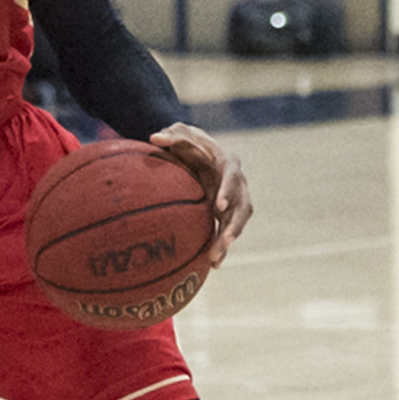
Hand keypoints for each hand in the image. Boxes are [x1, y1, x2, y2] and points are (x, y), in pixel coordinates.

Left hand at [150, 124, 250, 267]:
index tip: (219, 207)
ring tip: (216, 259)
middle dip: (235, 224)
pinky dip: (221, 247)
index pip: (233, 177)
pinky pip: (226, 231)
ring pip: (236, 224)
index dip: (229, 192)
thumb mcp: (179, 134)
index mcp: (228, 163)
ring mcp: (234, 200)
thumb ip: (170, 135)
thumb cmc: (187, 142)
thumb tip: (155, 138)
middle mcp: (236, 184)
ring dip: (228, 240)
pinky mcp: (226, 214)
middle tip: (226, 239)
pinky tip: (212, 265)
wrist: (194, 152)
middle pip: (243, 206)